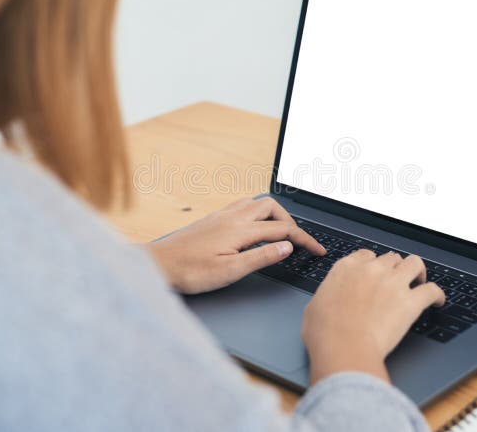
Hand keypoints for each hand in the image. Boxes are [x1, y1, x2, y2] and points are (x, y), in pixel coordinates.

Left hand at [148, 197, 325, 293]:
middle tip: (300, 241)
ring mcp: (222, 215)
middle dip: (291, 222)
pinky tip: (254, 226)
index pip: (283, 230)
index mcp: (241, 230)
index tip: (318, 250)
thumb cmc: (190, 272)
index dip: (304, 240)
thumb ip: (261, 257)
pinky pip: (243, 206)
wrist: (159, 264)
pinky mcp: (213, 218)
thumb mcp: (230, 271)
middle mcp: (233, 217)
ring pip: (258, 204)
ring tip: (281, 232)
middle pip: (273, 209)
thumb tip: (287, 245)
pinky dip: (257, 213)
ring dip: (274, 215)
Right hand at [301, 249, 444, 383]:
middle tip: (396, 281)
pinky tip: (437, 301)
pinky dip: (437, 295)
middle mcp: (372, 270)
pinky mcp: (411, 302)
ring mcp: (393, 283)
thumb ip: (327, 296)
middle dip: (395, 268)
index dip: (373, 264)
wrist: (342, 347)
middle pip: (391, 258)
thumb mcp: (315, 307)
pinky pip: (432, 290)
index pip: (366, 255)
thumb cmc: (325, 332)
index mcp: (347, 268)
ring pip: (414, 263)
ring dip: (418, 272)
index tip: (375, 272)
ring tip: (419, 281)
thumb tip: (328, 302)